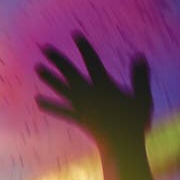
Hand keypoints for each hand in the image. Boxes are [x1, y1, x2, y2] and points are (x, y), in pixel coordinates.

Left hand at [36, 33, 151, 149]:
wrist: (122, 145)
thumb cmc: (135, 121)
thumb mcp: (142, 97)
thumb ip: (140, 77)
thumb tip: (139, 56)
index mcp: (103, 86)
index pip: (92, 62)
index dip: (84, 48)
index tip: (75, 34)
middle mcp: (88, 94)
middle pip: (70, 73)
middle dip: (57, 59)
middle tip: (44, 47)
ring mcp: (80, 107)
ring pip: (61, 89)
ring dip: (49, 78)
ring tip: (37, 67)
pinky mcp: (77, 118)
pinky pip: (61, 111)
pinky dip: (49, 106)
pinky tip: (37, 101)